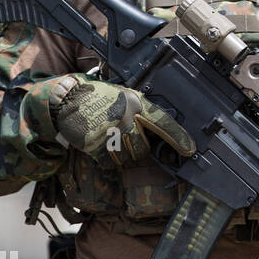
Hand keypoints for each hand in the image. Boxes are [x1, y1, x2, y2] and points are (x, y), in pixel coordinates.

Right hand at [50, 75, 194, 167]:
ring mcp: (111, 133)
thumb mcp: (125, 96)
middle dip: (137, 148)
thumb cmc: (100, 97)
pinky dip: (106, 159)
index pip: (164, 124)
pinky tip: (101, 146)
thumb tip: (162, 128)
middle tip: (126, 139)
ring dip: (121, 154)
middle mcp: (127, 119)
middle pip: (144, 148)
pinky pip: (109, 163)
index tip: (190, 150)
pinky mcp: (95, 145)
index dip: (179, 138)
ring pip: (127, 157)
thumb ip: (142, 110)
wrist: (68, 99)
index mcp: (137, 104)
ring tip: (111, 140)